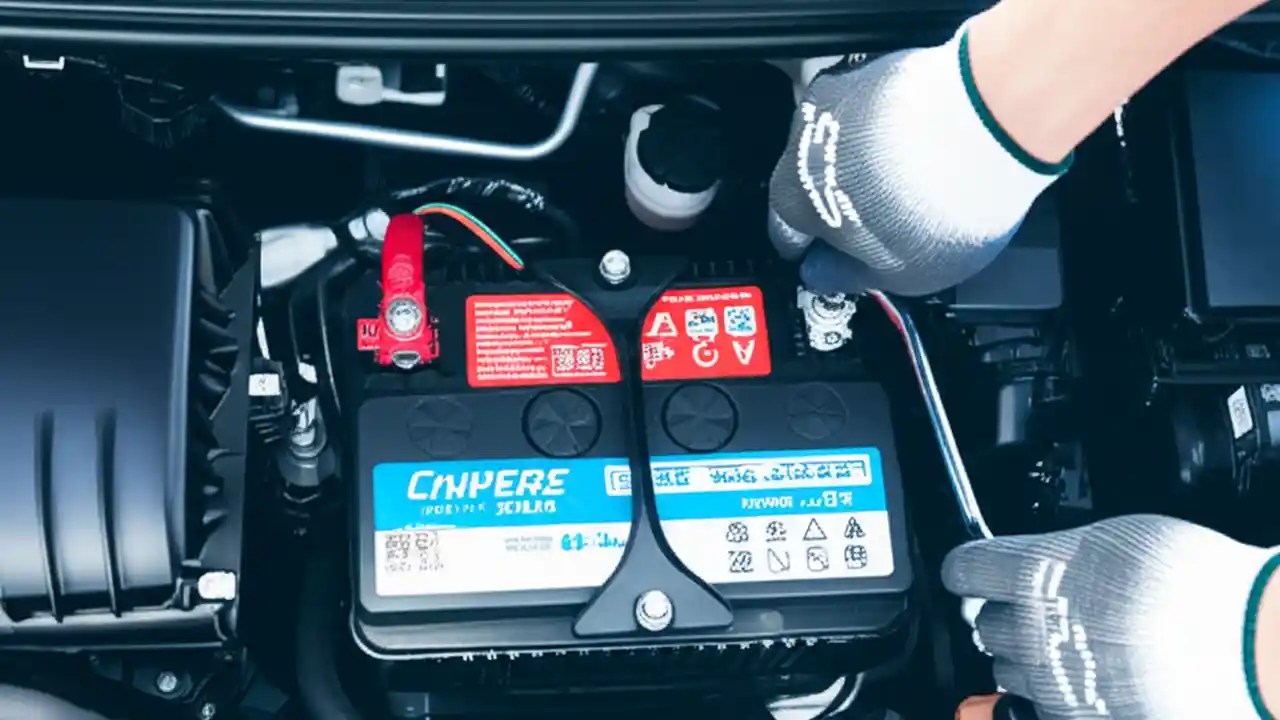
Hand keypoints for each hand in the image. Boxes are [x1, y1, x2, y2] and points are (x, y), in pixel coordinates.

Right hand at [766, 33, 1061, 296]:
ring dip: (868, 163)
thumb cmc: (931, 204)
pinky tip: (929, 147)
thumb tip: (831, 275)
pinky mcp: (878, 69)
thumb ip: (851, 276)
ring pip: (844, 144)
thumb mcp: (896, 275)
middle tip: (886, 225)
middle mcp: (803, 143)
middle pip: (813, 184)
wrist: (983, 126)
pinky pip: (876, 109)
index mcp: (794, 199)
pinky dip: (894, 128)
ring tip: (917, 183)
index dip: (814, 253)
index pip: (787, 234)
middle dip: (843, 204)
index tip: (836, 260)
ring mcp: (839, 99)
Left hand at [942, 515, 1276, 719]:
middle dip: (1007, 613)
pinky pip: (1037, 705)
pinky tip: (1091, 680)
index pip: (963, 568)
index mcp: (1035, 571)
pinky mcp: (1072, 718)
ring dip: (1027, 656)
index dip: (969, 568)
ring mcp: (1050, 679)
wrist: (1246, 642)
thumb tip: (1039, 559)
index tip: (973, 570)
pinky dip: (1052, 695)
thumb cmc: (1194, 584)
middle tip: (1043, 608)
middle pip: (985, 621)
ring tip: (1076, 646)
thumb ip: (1061, 553)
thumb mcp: (1116, 538)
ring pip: (1007, 667)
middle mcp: (1032, 626)